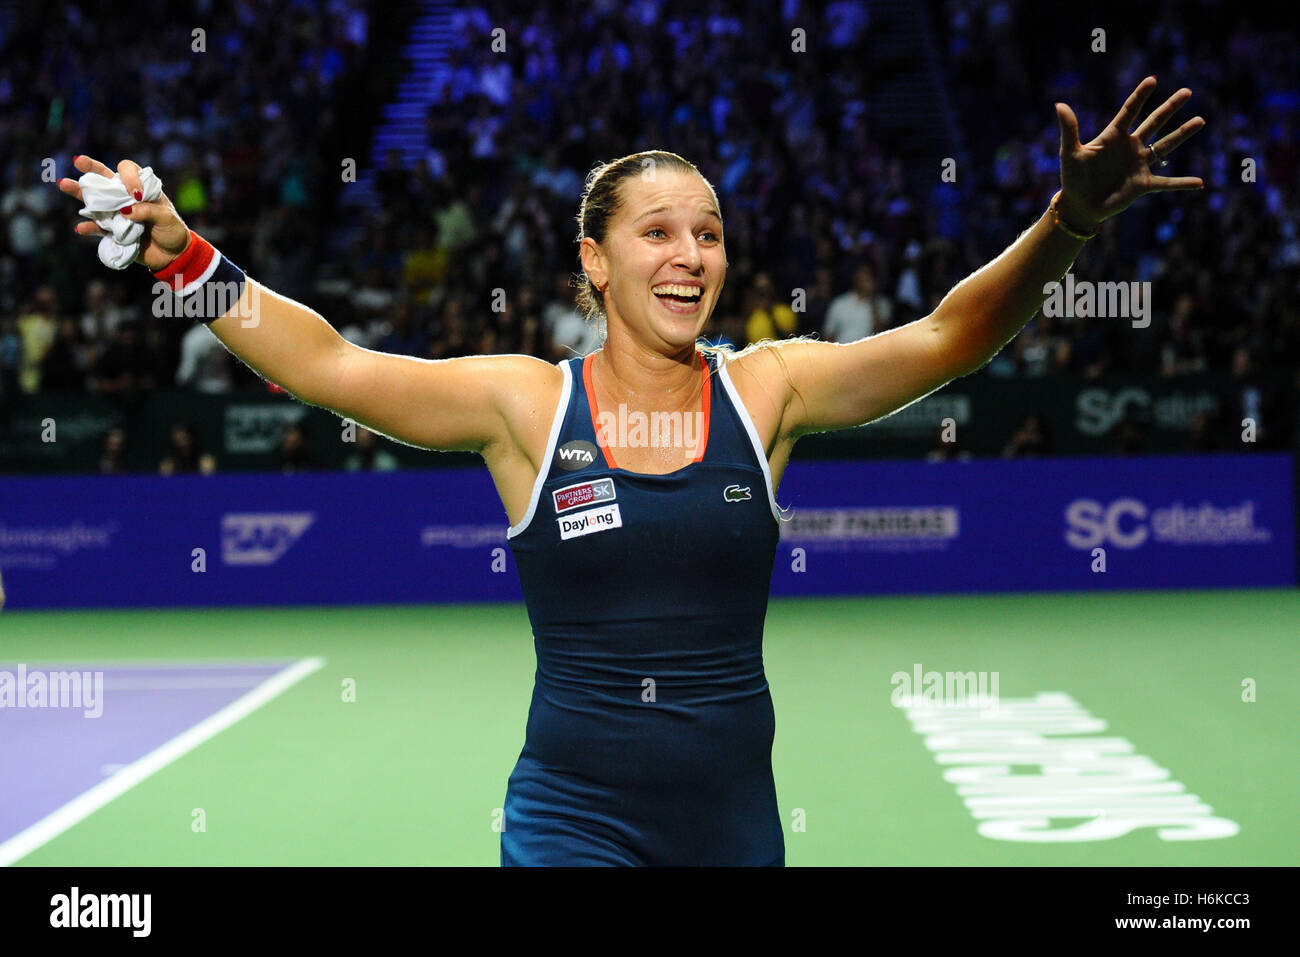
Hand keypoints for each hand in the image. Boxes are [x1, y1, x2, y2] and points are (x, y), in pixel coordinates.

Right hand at [58, 155, 191, 270]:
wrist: (172, 256)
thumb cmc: (172, 231)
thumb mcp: (166, 218)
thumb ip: (147, 211)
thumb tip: (124, 211)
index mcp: (141, 188)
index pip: (127, 171)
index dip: (128, 177)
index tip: (135, 193)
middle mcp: (125, 197)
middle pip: (104, 179)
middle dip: (90, 169)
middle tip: (77, 161)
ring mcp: (116, 214)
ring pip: (94, 200)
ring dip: (79, 193)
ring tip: (63, 183)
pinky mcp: (113, 232)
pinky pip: (97, 228)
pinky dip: (89, 228)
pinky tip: (81, 228)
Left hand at [1055, 77, 1205, 230]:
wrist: (1079, 205)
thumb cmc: (1073, 178)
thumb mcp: (1069, 153)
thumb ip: (1069, 129)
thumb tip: (1059, 104)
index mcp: (1113, 137)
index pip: (1129, 111)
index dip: (1140, 96)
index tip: (1153, 80)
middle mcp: (1130, 147)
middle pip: (1154, 123)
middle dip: (1169, 108)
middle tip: (1187, 92)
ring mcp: (1139, 165)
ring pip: (1165, 147)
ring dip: (1182, 134)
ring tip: (1200, 121)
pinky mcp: (1143, 185)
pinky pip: (1166, 183)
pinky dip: (1182, 184)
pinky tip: (1200, 183)